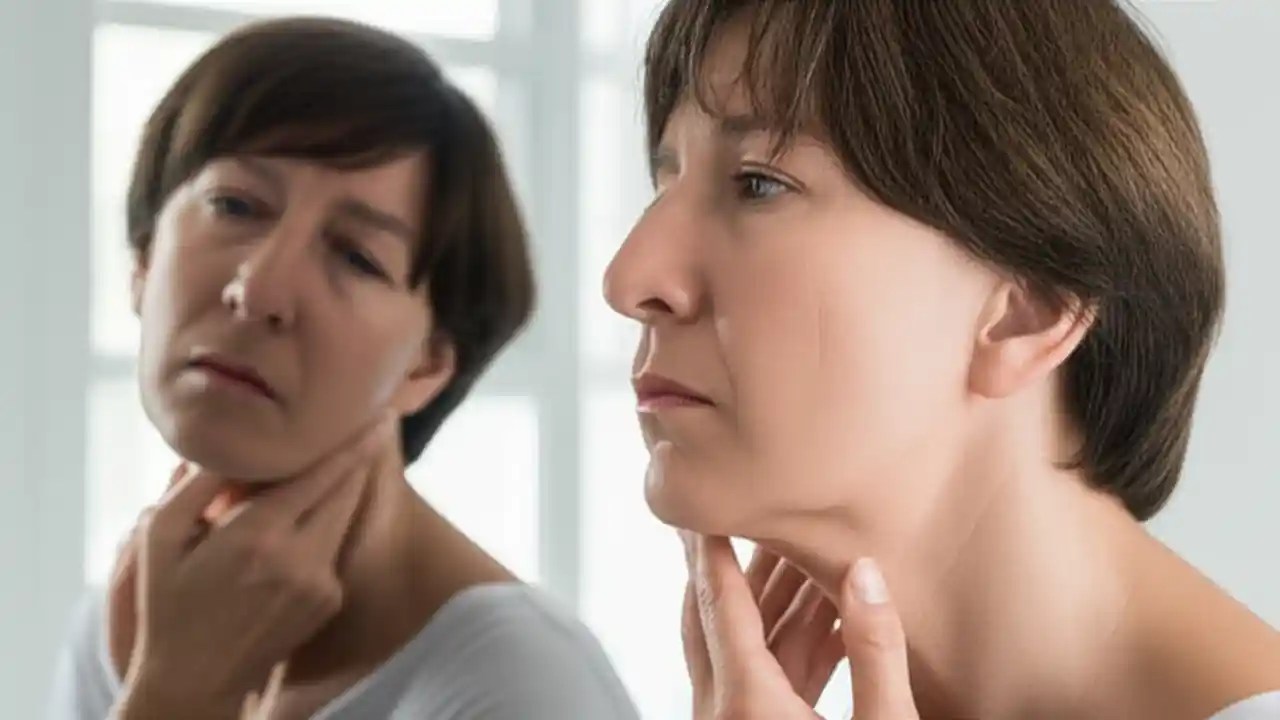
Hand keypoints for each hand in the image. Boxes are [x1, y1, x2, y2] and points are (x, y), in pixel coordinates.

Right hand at [109, 414, 397, 717]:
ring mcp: (320, 583)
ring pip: (345, 517)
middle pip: (347, 491)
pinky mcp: (330, 600)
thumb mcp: (160, 538)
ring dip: (347, 486)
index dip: (350, 441)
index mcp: (256, 535)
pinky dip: (327, 526)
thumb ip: (195, 485)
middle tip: (376, 419)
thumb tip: (227, 441)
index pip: (319, 474)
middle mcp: (299, 558)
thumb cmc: (168, 603)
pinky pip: (334, 548)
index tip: (373, 411)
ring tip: (348, 454)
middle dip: (361, 454)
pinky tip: (311, 515)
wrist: (194, 679)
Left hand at [682, 533, 920, 719]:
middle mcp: (723, 713)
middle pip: (716, 617)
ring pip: (742, 649)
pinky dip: (793, 648)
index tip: (707, 504)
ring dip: (775, 603)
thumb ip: (874, 651)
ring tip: (802, 552)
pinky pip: (765, 682)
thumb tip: (866, 573)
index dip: (714, 547)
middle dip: (736, 562)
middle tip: (738, 513)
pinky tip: (833, 622)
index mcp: (745, 703)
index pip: (720, 602)